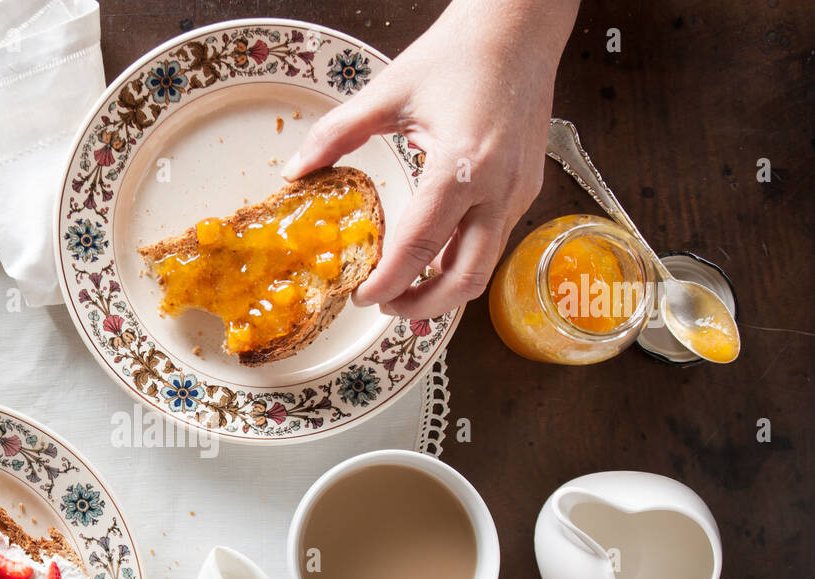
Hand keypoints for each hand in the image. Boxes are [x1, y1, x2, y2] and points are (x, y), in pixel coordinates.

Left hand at [283, 0, 578, 318]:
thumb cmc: (457, 54)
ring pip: (484, 268)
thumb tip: (296, 170)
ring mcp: (518, 192)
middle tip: (384, 306)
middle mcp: (499, 187)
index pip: (421, 245)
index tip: (361, 297)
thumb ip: (336, 134)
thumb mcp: (387, 92)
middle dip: (421, 305)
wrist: (517, 29)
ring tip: (404, 290)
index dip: (389, 281)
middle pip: (465, 279)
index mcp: (462, 164)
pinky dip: (461, 261)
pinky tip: (432, 259)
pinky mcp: (526, 190)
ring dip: (443, 290)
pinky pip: (493, 243)